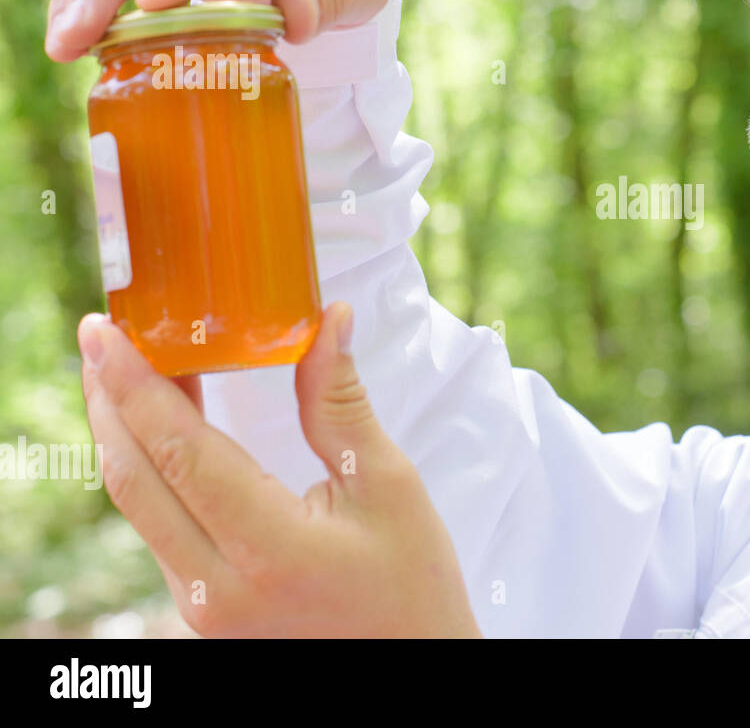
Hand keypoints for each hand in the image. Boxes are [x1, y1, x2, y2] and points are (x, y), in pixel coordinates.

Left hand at [75, 302, 481, 637]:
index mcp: (272, 549)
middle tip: (101, 336)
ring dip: (123, 432)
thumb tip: (327, 321)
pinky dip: (149, 468)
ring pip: (138, 504)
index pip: (181, 452)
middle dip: (108, 400)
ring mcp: (202, 606)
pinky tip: (160, 429)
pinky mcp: (201, 609)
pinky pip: (156, 527)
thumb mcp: (389, 485)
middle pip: (135, 478)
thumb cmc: (411, 583)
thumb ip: (341, 403)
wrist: (410, 664)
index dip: (136, 385)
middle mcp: (218, 587)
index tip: (105, 332)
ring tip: (126, 370)